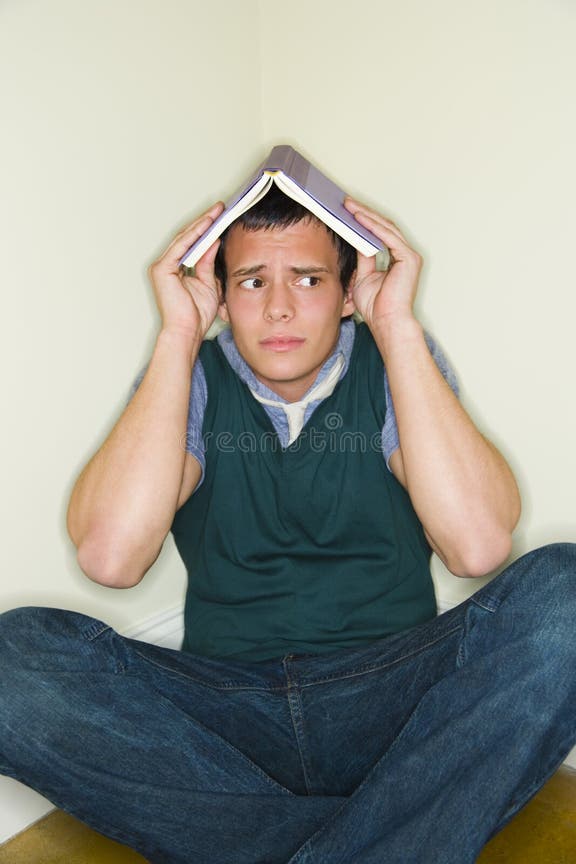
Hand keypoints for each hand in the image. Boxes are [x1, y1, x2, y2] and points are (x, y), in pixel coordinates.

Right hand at [148, 202, 224, 338]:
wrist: (188, 331)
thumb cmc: (196, 314)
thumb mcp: (209, 282)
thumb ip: (209, 262)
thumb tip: (215, 241)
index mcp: (175, 269)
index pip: (191, 244)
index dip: (206, 230)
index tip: (220, 218)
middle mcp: (165, 265)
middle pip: (187, 238)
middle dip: (204, 222)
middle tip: (220, 209)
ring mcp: (161, 266)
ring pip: (184, 239)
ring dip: (201, 224)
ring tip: (216, 212)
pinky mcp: (162, 270)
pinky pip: (181, 247)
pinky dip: (194, 236)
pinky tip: (207, 225)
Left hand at [345, 198, 422, 329]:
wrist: (385, 321)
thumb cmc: (376, 306)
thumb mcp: (363, 276)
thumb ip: (363, 258)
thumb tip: (355, 240)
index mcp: (396, 259)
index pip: (380, 234)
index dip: (364, 221)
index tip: (347, 212)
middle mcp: (405, 254)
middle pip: (383, 227)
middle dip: (364, 213)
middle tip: (346, 203)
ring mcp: (409, 255)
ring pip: (386, 228)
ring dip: (366, 215)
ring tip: (349, 206)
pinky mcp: (409, 258)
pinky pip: (388, 237)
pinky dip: (373, 226)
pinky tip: (359, 218)